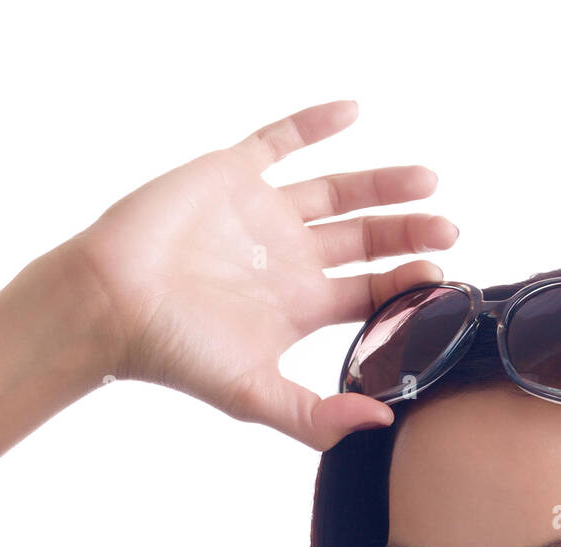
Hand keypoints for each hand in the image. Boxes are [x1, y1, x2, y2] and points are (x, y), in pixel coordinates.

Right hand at [65, 99, 457, 450]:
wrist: (111, 303)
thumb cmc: (175, 353)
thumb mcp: (255, 395)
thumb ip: (317, 416)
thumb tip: (384, 420)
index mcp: (299, 306)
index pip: (369, 291)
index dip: (406, 283)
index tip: (440, 276)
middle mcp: (287, 259)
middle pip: (365, 241)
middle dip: (408, 233)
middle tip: (450, 229)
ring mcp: (261, 214)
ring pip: (338, 192)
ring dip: (383, 185)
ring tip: (428, 182)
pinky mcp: (231, 174)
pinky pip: (279, 139)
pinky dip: (315, 124)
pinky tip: (354, 111)